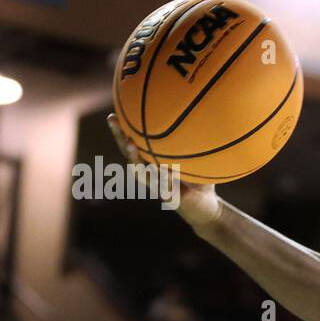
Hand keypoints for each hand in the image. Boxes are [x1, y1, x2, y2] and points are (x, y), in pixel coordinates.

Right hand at [106, 114, 221, 228]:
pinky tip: (162, 169)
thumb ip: (195, 143)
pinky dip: (163, 177)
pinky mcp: (170, 198)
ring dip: (134, 157)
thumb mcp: (198, 159)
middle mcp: (152, 173)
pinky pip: (164, 186)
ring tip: (130, 143)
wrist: (207, 208)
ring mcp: (159, 186)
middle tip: (112, 120)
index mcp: (154, 163)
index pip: (136, 143)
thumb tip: (201, 116)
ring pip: (142, 171)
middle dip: (120, 137)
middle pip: (130, 153)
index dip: (124, 129)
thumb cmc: (201, 180)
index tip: (113, 112)